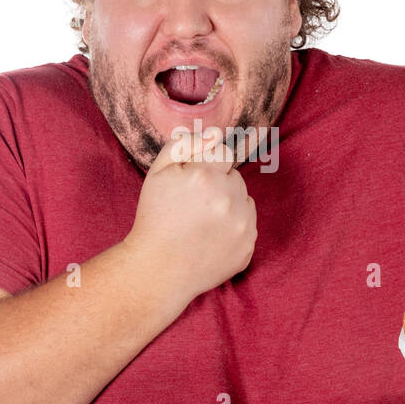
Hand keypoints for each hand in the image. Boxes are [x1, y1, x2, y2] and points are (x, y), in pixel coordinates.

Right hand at [124, 127, 257, 300]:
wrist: (158, 268)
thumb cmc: (155, 217)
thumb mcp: (158, 172)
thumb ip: (185, 144)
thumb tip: (215, 135)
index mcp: (206, 177)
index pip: (224, 153)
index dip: (206, 166)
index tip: (192, 183)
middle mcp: (229, 200)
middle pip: (236, 177)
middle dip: (219, 185)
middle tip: (194, 205)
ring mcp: (242, 226)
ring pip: (244, 199)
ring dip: (229, 204)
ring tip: (202, 221)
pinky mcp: (248, 247)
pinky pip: (249, 224)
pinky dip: (235, 227)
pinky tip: (211, 236)